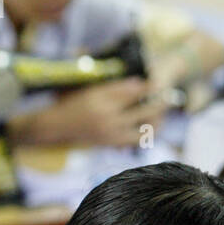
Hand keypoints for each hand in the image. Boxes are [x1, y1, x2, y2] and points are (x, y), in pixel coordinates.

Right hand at [10, 77, 168, 147]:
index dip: (148, 86)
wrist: (54, 127)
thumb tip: (137, 82)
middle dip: (160, 102)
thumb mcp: (86, 87)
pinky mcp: (111, 143)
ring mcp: (111, 133)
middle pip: (144, 109)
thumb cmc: (68, 102)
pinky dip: (146, 133)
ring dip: (157, 120)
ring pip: (144, 128)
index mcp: (100, 99)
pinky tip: (151, 126)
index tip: (157, 81)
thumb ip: (111, 85)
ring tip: (162, 112)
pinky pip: (136, 140)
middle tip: (169, 96)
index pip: (132, 91)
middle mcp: (108, 117)